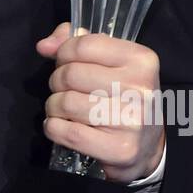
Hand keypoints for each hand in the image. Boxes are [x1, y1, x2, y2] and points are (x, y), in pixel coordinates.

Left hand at [35, 22, 165, 181]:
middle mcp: (140, 89)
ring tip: (62, 108)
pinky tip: (61, 125)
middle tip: (63, 89)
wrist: (147, 145)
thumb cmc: (124, 96)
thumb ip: (76, 44)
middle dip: (57, 81)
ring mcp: (131, 120)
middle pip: (71, 74)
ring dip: (54, 106)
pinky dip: (54, 128)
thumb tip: (44, 46)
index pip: (84, 45)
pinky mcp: (119, 148)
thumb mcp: (112, 63)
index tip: (64, 62)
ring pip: (67, 103)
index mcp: (141, 60)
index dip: (64, 53)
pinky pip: (68, 132)